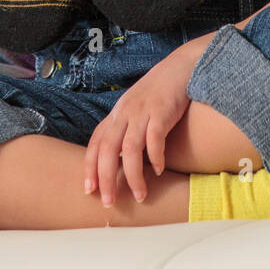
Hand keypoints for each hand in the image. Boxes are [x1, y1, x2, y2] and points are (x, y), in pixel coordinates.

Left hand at [82, 41, 202, 206]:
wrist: (181, 66)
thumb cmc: (159, 93)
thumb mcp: (136, 109)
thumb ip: (126, 131)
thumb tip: (119, 161)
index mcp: (116, 114)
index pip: (95, 143)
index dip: (89, 167)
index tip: (88, 190)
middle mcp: (125, 113)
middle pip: (107, 149)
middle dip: (106, 178)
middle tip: (109, 202)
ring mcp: (142, 111)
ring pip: (129, 149)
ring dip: (133, 176)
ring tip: (140, 195)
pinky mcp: (162, 110)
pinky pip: (154, 138)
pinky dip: (155, 157)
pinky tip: (159, 170)